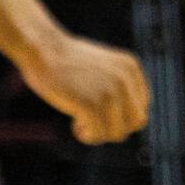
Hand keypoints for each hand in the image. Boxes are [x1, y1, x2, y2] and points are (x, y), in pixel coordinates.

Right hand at [20, 33, 150, 144]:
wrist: (42, 48)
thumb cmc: (66, 60)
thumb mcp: (103, 67)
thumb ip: (118, 86)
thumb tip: (125, 123)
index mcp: (131, 68)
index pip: (142, 107)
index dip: (122, 117)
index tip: (101, 113)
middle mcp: (126, 80)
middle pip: (136, 122)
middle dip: (115, 128)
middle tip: (93, 122)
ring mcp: (110, 92)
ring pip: (118, 133)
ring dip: (100, 134)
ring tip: (81, 124)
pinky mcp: (91, 104)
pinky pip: (98, 134)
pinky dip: (87, 136)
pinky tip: (75, 125)